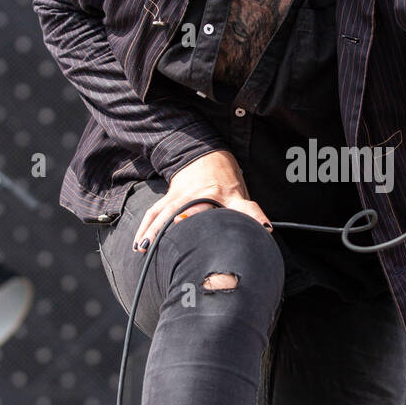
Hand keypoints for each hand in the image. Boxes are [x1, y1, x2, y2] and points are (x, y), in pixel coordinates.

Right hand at [132, 150, 272, 252]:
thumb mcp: (240, 192)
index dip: (227, 218)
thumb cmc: (224, 177)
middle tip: (164, 250)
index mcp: (220, 194)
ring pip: (164, 213)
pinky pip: (155, 212)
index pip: (225, 208)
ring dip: (153, 231)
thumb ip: (250, 211)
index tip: (231, 231)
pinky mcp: (169, 196)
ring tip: (145, 250)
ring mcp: (180, 195)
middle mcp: (197, 194)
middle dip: (172, 228)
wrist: (204, 154)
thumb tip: (267, 229)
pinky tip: (139, 244)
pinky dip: (146, 227)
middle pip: (184, 212)